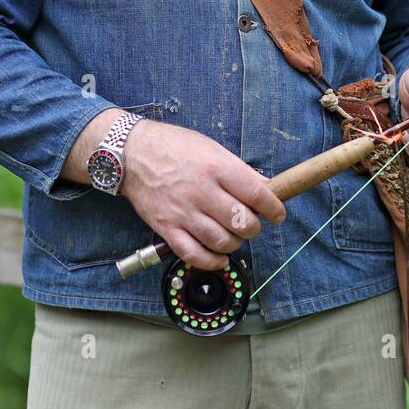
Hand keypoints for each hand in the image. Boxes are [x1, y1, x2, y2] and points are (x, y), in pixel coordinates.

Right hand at [120, 120, 287, 269]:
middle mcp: (201, 191)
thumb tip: (265, 187)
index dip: (274, 209)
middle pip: (241, 222)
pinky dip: (211, 261)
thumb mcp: (211, 147)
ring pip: (221, 241)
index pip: (256, 195)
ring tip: (234, 236)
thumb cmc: (173, 146)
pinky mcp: (166, 227)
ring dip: (235, 244)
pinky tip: (219, 257)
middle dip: (254, 227)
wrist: (131, 153)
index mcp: (216, 167)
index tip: (277, 214)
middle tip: (251, 223)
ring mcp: (182, 212)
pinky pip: (193, 254)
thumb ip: (239, 170)